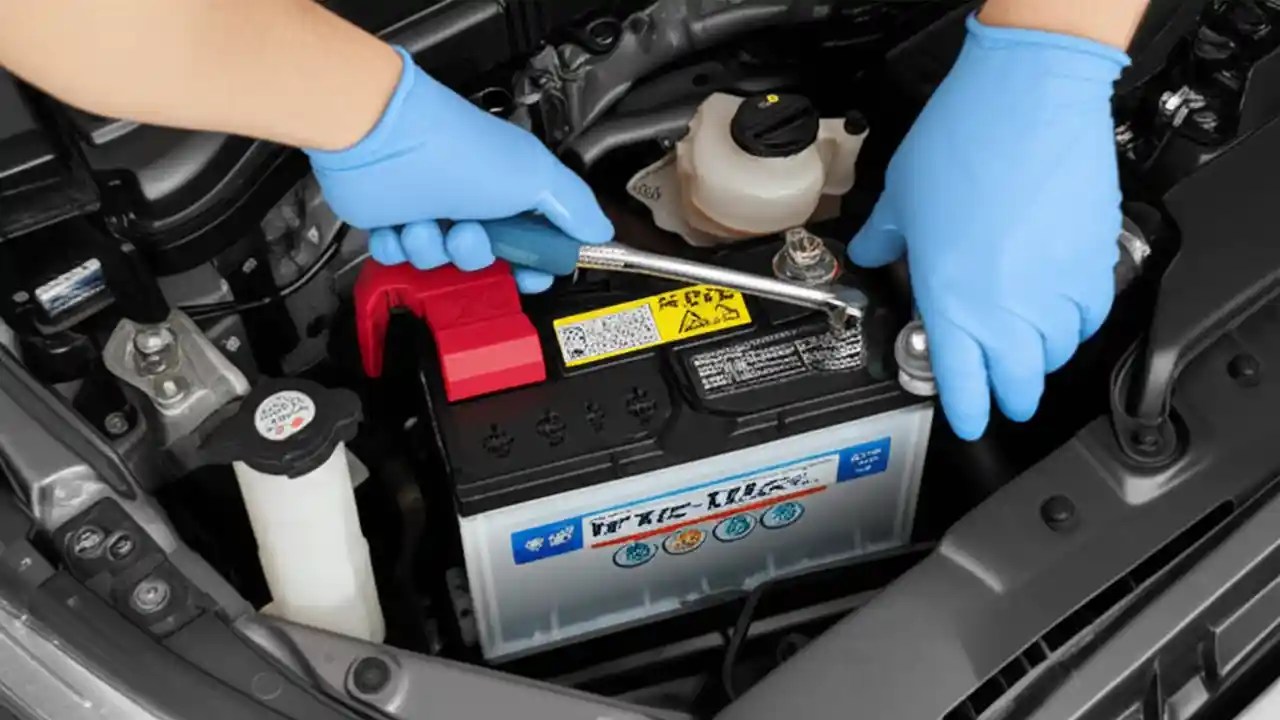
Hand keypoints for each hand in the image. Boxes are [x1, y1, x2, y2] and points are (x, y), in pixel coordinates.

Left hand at [305, 48, 612, 292]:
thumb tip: (601, 231)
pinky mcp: (392, 220)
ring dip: (434, 248)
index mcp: (512, 189)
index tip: (528, 272)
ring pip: (442, 262)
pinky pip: (399, 258)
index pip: (535, 244)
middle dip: (477, 255)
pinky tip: (399, 224)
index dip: (533, 266)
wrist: (383, 138)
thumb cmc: (458, 149)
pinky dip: (398, 247)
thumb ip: (574, 208)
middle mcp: (474, 199)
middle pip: (487, 259)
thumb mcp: (537, 176)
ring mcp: (432, 209)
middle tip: (468, 233)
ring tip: (426, 220)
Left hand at [848, 14, 1127, 439]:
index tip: (967, 423)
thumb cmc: (963, 143)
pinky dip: (1078, 325)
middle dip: (1013, 400)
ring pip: (1058, 352)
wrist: (1028, 100)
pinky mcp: (1094, 264)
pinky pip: (1091, 316)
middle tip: (1009, 403)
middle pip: (1019, 381)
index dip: (965, 412)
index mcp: (951, 301)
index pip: (960, 383)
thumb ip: (884, 237)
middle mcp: (1006, 308)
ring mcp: (1056, 289)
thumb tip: (870, 251)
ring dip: (1042, 361)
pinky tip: (1066, 317)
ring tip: (1031, 357)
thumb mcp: (900, 198)